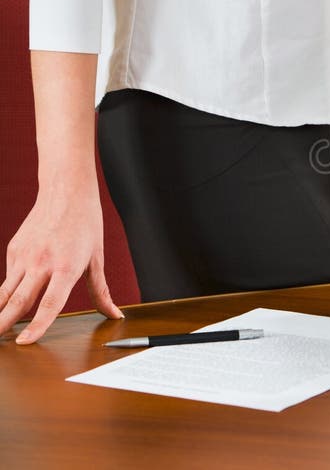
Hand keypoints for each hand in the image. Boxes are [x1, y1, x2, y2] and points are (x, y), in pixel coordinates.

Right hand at [0, 177, 123, 344]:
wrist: (66, 192)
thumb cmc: (86, 224)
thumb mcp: (97, 258)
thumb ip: (100, 291)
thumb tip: (114, 314)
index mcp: (66, 267)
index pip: (50, 304)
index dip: (37, 326)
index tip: (25, 343)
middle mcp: (41, 263)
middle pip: (18, 302)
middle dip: (3, 325)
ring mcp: (24, 256)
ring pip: (5, 292)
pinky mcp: (13, 250)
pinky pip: (8, 277)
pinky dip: (6, 293)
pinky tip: (6, 303)